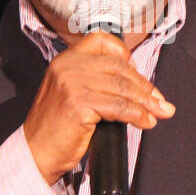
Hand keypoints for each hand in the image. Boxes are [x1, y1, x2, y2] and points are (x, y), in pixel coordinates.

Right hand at [23, 31, 175, 184]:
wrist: (36, 153)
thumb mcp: (71, 93)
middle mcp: (67, 66)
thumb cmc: (55, 128)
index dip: (125, 55)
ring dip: (146, 102)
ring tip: (158, 112)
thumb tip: (136, 84)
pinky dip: (137, 115)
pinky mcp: (79, 103)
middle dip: (144, 85)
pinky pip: (119, 106)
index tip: (139, 75)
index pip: (102, 41)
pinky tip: (144, 122)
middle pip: (118, 66)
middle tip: (159, 101)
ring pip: (122, 87)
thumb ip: (96, 81)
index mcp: (65, 59)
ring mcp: (72, 83)